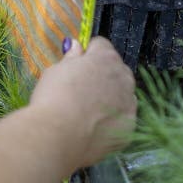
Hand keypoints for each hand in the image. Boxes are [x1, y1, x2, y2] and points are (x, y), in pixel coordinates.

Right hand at [30, 37, 136, 168]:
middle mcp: (123, 77)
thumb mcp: (55, 71)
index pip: (101, 45)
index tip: (77, 65)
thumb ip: (71, 58)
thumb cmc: (53, 98)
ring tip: (87, 112)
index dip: (87, 54)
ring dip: (110, 98)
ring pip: (122, 94)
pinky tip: (94, 128)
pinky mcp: (129, 126)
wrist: (57, 137)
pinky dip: (112, 121)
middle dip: (102, 75)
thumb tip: (76, 46)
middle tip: (81, 90)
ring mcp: (129, 102)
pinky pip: (122, 118)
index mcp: (105, 57)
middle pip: (116, 69)